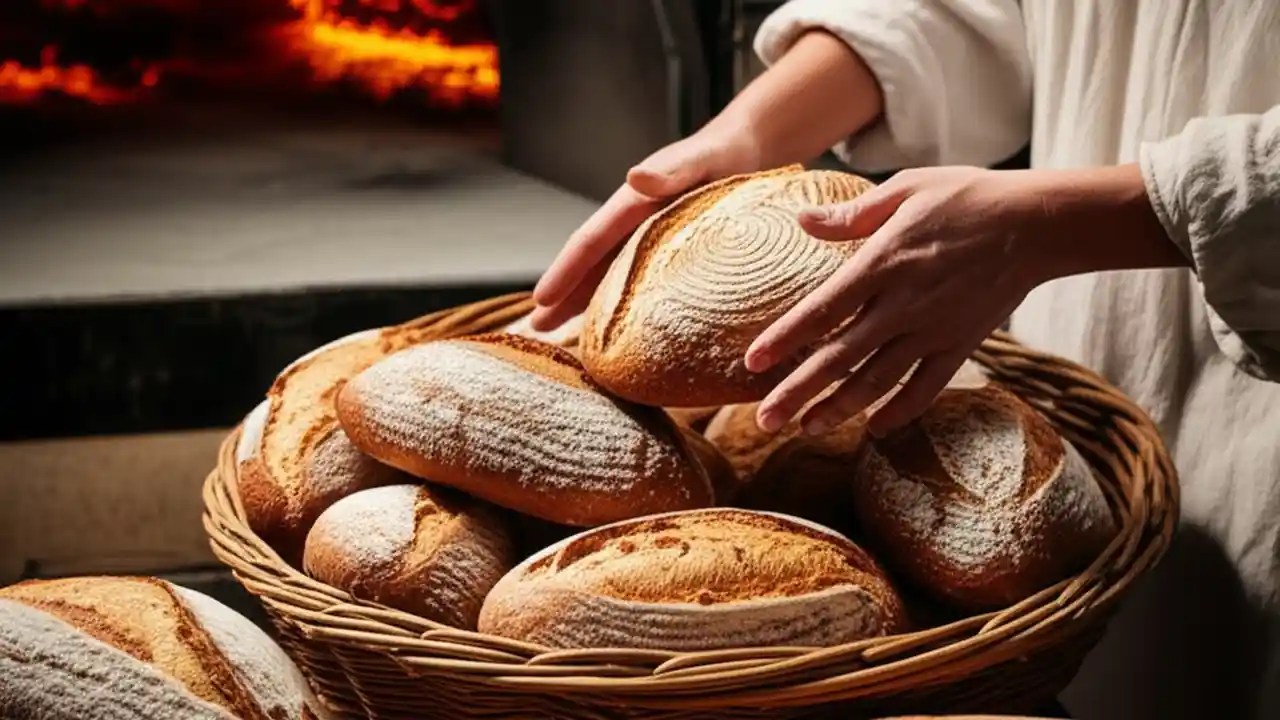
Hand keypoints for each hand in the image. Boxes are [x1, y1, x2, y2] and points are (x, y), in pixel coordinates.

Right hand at [528, 129, 760, 330]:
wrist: (746, 148)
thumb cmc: (724, 153)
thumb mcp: (702, 160)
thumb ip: (673, 170)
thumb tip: (635, 176)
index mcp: (633, 203)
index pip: (591, 241)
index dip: (565, 271)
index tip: (541, 298)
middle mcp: (633, 223)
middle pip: (591, 264)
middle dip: (563, 294)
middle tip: (536, 327)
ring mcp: (648, 237)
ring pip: (608, 274)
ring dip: (583, 301)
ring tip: (558, 330)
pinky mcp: (667, 249)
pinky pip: (636, 278)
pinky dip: (620, 300)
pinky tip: (614, 323)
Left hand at [746, 163, 1181, 437]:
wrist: (1037, 224)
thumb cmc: (967, 197)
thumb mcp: (904, 189)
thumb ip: (851, 215)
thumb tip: (802, 221)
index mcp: (882, 264)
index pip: (822, 309)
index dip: (785, 338)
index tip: (752, 363)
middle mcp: (902, 305)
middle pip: (840, 358)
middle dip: (799, 392)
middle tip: (764, 420)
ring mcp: (933, 330)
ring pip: (877, 381)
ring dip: (839, 408)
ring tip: (805, 429)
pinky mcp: (961, 345)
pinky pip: (926, 388)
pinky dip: (899, 411)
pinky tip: (873, 428)